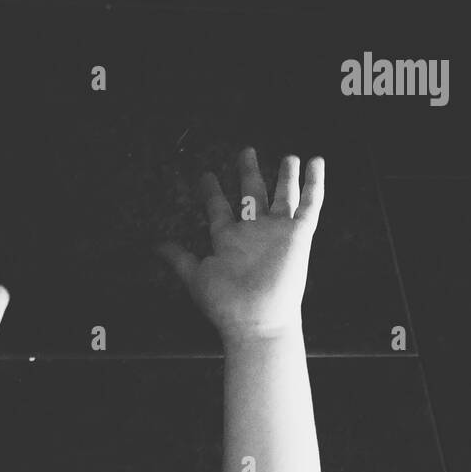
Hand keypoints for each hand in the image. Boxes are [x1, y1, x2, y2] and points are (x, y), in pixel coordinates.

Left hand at [157, 150, 323, 342]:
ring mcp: (277, 232)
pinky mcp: (299, 235)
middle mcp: (253, 232)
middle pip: (252, 195)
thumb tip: (153, 246)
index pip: (219, 209)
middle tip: (246, 152)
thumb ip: (177, 258)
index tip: (205, 176)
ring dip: (285, 177)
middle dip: (249, 174)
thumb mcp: (195, 276)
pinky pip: (310, 205)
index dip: (211, 192)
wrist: (257, 319)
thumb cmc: (227, 303)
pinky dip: (315, 183)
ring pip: (283, 197)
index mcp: (228, 239)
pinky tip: (316, 162)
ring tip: (289, 157)